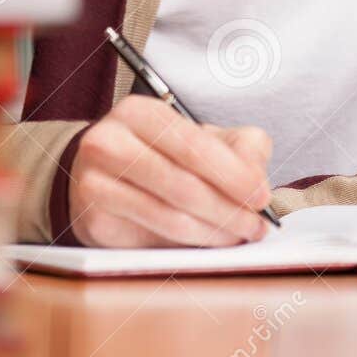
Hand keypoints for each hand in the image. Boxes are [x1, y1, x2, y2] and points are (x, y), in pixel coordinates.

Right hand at [67, 96, 273, 248]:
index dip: (233, 174)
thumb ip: (241, 147)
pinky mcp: (94, 222)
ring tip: (239, 235)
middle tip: (257, 225)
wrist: (107, 175)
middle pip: (182, 184)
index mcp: (139, 112)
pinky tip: (209, 241)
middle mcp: (108, 142)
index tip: (262, 196)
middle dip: (229, 210)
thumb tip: (257, 180)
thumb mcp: (205, 137)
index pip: (193, 145)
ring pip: (168, 216)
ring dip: (214, 232)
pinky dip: (189, 244)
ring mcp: (95, 183)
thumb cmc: (164, 153)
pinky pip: (152, 239)